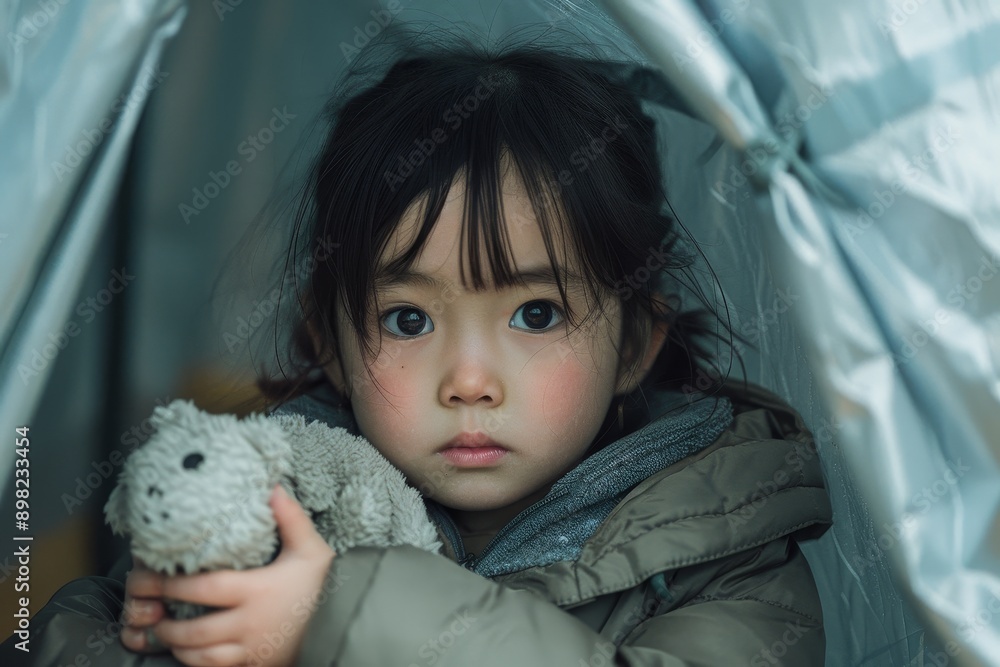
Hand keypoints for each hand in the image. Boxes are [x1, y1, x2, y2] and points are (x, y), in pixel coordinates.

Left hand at [121, 485, 335, 666]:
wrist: (341, 625)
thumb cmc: (320, 586)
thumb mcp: (311, 550)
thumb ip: (292, 519)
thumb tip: (273, 488)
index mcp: (259, 591)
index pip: (206, 590)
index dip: (174, 586)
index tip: (156, 579)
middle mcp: (251, 624)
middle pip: (195, 631)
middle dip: (166, 623)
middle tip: (151, 611)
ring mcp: (252, 650)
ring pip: (201, 657)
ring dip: (177, 647)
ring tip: (165, 632)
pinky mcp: (254, 666)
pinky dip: (196, 663)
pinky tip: (188, 651)